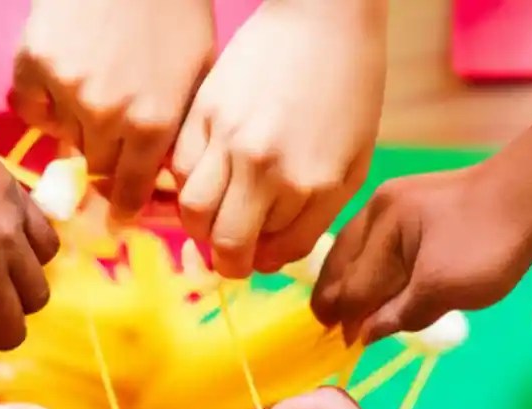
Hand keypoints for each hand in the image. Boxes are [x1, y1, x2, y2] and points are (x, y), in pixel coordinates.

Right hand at [12, 0, 214, 219]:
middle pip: (95, 166)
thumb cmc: (177, 8)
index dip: (122, 208)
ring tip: (97, 86)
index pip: (128, 194)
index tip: (115, 215)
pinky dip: (43, 99)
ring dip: (77, 124)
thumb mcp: (198, 74)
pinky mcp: (33, 63)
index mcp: (154, 124)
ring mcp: (66, 91)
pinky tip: (64, 74)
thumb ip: (178, 130)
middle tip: (112, 129)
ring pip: (64, 137)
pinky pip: (31, 105)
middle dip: (106, 154)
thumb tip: (161, 179)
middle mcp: (108, 117)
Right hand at [174, 0, 385, 277]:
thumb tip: (267, 255)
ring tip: (215, 217)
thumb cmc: (347, 89)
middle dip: (228, 261)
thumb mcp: (352, 161)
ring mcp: (231, 140)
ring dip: (201, 227)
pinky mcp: (203, 114)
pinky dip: (187, 184)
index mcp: (314, 184)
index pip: (276, 253)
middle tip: (230, 255)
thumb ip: (314, 215)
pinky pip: (179, 170)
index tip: (258, 257)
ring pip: (194, 213)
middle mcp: (268, 169)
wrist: (322, 18)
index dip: (264, 262)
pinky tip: (207, 175)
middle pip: (228, 244)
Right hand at [313, 167, 531, 343]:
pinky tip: (365, 275)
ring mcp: (389, 201)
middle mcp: (377, 211)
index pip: (355, 286)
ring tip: (336, 306)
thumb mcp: (446, 290)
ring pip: (350, 248)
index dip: (348, 318)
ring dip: (343, 278)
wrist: (530, 194)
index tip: (345, 344)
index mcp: (384, 229)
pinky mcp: (404, 199)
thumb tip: (362, 334)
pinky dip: (361, 261)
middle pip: (342, 263)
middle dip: (333, 296)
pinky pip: (370, 237)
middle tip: (327, 325)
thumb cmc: (492, 244)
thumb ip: (400, 314)